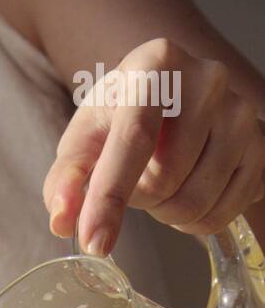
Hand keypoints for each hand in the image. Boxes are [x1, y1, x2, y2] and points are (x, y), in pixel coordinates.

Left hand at [44, 38, 264, 254]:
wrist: (169, 102)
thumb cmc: (121, 119)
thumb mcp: (85, 141)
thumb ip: (66, 179)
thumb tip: (63, 220)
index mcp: (156, 64)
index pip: (134, 139)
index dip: (110, 197)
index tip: (94, 243)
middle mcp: (207, 79)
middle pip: (165, 180)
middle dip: (141, 198)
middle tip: (138, 179)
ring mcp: (241, 112)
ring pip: (195, 203)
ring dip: (168, 212)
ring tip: (164, 183)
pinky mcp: (261, 147)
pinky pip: (223, 214)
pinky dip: (197, 219)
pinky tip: (189, 190)